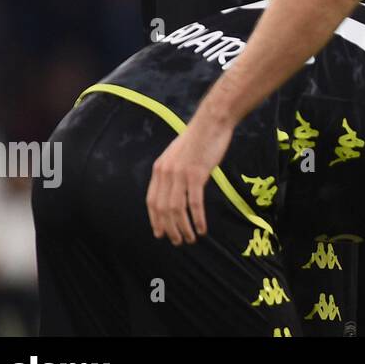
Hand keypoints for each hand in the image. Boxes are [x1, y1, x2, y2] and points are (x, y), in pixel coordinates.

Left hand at [146, 111, 233, 243]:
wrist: (212, 122)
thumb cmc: (199, 137)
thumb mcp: (179, 154)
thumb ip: (174, 171)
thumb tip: (176, 187)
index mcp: (159, 169)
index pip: (152, 201)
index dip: (155, 220)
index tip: (161, 233)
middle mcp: (166, 173)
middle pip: (163, 209)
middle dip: (169, 228)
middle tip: (177, 241)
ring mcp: (181, 174)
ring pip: (177, 209)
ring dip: (183, 228)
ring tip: (189, 239)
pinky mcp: (197, 174)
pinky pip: (195, 203)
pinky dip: (198, 219)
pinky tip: (202, 229)